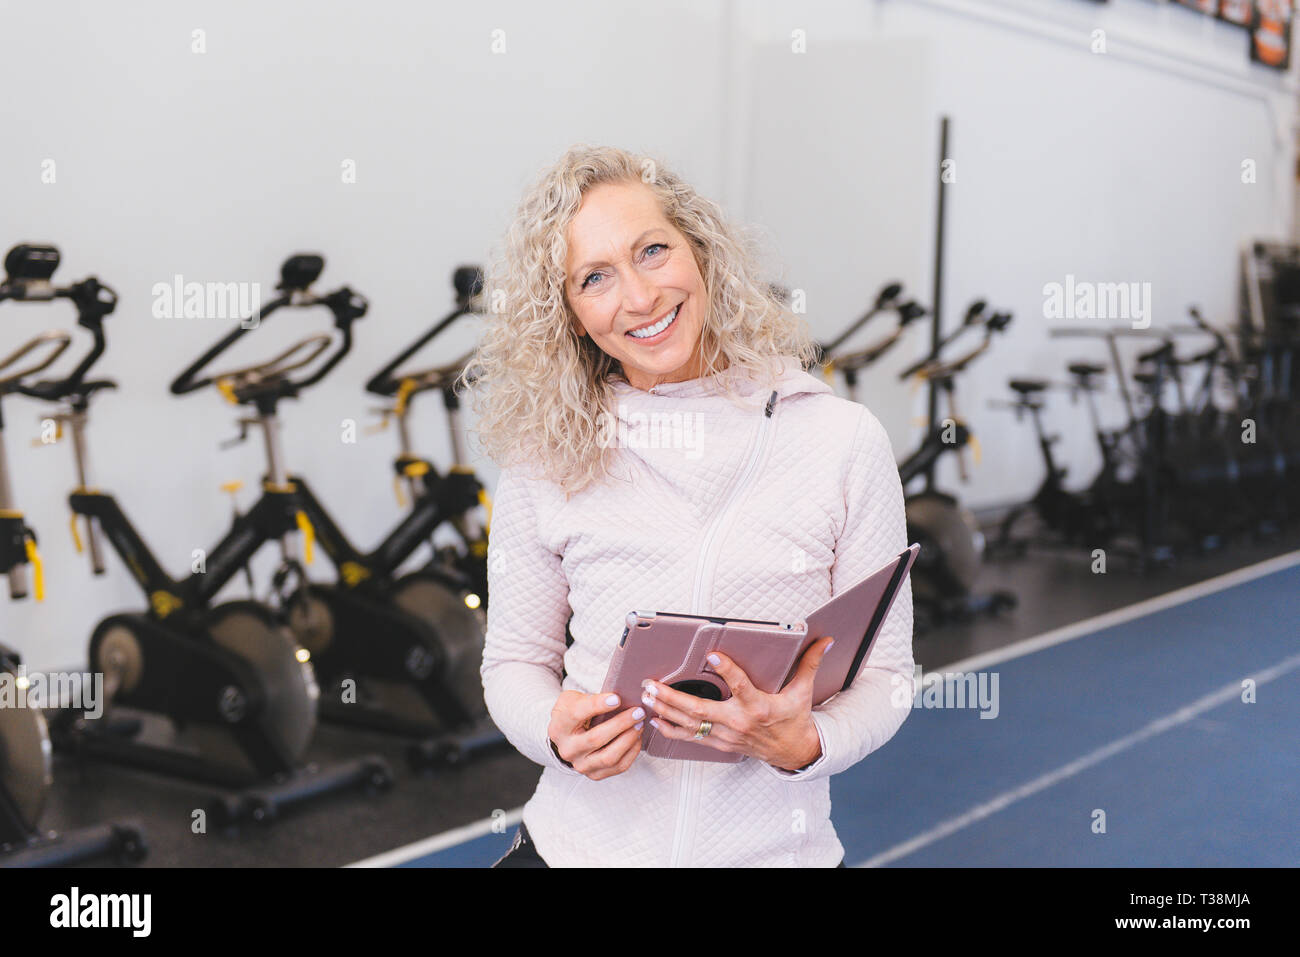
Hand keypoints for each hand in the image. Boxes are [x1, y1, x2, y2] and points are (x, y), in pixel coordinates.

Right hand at [547, 690, 645, 780]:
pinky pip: (618, 767)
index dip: (597, 705)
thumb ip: (590, 698)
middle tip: (637, 712)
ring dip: (628, 739)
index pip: (577, 714)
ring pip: (609, 757)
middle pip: (596, 738)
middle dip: (621, 723)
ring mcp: (580, 765)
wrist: (569, 736)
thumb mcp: (573, 700)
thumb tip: (618, 699)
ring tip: (639, 724)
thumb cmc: (573, 713)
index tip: (616, 698)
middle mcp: (567, 750)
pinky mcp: (595, 774)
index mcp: (558, 727)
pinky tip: (637, 738)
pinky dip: (632, 751)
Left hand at [642, 635, 833, 770]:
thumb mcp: (803, 692)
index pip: (741, 685)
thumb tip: (824, 639)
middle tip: (652, 684)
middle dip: (673, 697)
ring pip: (690, 725)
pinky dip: (671, 730)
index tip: (711, 654)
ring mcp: (726, 736)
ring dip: (665, 711)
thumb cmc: (794, 718)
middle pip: (701, 710)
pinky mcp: (720, 744)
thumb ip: (809, 663)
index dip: (727, 670)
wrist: (793, 752)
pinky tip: (654, 719)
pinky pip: (690, 738)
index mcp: (759, 706)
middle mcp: (739, 722)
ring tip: (646, 697)